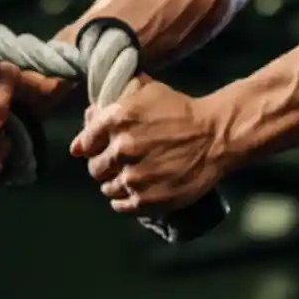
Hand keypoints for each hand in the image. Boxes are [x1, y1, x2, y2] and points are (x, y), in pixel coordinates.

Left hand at [69, 78, 224, 215]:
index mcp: (117, 119)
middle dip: (103, 164)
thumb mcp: (147, 92)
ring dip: (114, 183)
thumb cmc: (181, 111)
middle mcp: (121, 149)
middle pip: (94, 167)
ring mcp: (134, 176)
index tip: (96, 149)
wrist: (215, 137)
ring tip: (129, 177)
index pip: (84, 142)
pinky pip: (121, 206)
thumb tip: (88, 115)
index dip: (89, 146)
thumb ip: (114, 101)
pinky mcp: (147, 199)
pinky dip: (123, 201)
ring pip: (107, 187)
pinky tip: (133, 192)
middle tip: (117, 163)